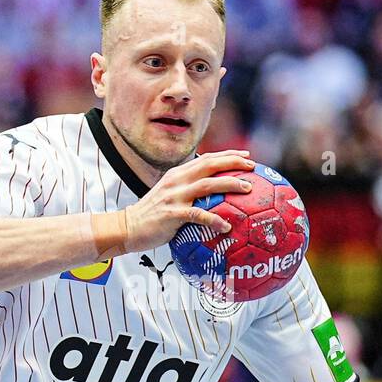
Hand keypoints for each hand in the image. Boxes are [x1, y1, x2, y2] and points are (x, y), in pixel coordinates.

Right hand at [121, 150, 255, 252]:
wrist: (128, 227)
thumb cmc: (152, 215)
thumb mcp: (170, 196)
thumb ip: (188, 192)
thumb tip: (213, 197)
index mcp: (178, 174)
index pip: (206, 159)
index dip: (228, 155)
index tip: (246, 155)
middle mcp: (177, 180)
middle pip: (210, 165)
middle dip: (233, 162)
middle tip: (253, 166)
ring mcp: (174, 196)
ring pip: (207, 185)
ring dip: (230, 185)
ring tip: (248, 189)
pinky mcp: (172, 213)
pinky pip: (198, 215)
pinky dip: (214, 219)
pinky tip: (227, 227)